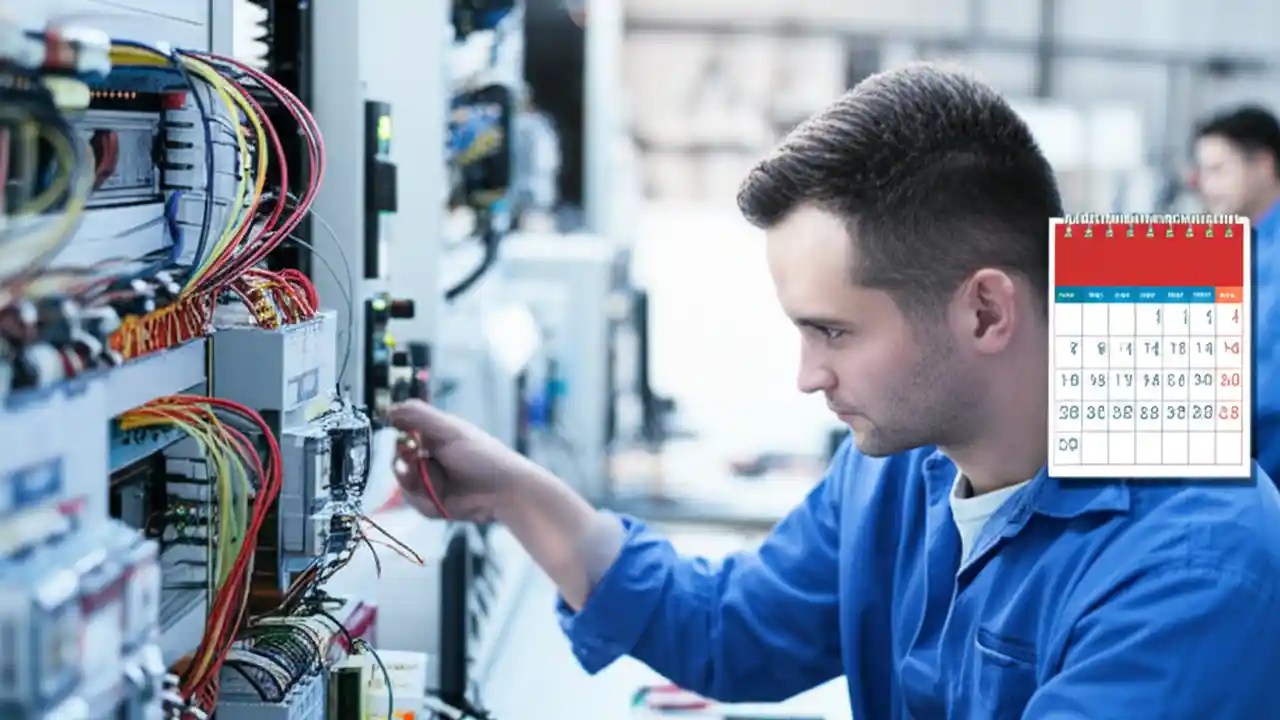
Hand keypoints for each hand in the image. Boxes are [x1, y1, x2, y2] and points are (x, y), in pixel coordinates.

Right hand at [388, 399, 538, 522]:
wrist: (505, 492)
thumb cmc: (483, 456)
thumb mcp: (449, 431)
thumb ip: (419, 416)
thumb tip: (390, 409)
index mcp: (434, 436)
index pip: (402, 434)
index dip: (397, 439)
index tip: (401, 443)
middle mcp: (430, 458)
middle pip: (398, 462)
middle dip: (403, 467)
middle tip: (415, 465)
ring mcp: (431, 481)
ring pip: (404, 485)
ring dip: (414, 487)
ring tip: (432, 486)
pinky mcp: (434, 503)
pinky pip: (415, 504)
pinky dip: (424, 503)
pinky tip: (440, 500)